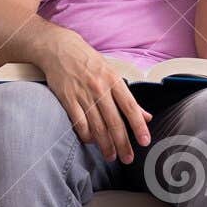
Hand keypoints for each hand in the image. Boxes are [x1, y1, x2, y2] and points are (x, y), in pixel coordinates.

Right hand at [36, 32, 151, 163]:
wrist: (60, 49)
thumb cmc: (88, 61)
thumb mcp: (112, 73)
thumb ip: (129, 97)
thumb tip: (146, 116)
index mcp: (114, 80)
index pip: (130, 108)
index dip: (139, 126)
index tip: (144, 141)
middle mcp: (100, 88)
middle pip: (114, 122)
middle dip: (122, 143)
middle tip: (127, 158)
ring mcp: (83, 94)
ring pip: (97, 126)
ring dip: (105, 145)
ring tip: (111, 156)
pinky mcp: (67, 99)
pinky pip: (79, 123)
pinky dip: (86, 135)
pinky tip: (91, 142)